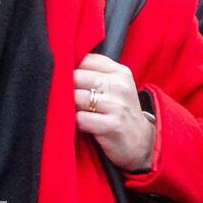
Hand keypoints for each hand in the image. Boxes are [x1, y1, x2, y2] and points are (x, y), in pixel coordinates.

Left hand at [74, 53, 154, 170]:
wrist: (140, 142)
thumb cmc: (120, 112)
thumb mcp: (115, 87)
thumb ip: (94, 73)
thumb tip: (62, 64)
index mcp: (120, 72)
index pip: (85, 59)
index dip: (69, 69)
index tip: (67, 80)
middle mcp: (119, 85)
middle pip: (76, 77)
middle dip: (66, 89)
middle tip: (70, 101)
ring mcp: (116, 105)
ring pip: (76, 97)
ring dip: (70, 108)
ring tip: (77, 113)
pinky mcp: (112, 125)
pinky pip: (80, 119)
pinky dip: (76, 124)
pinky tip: (83, 126)